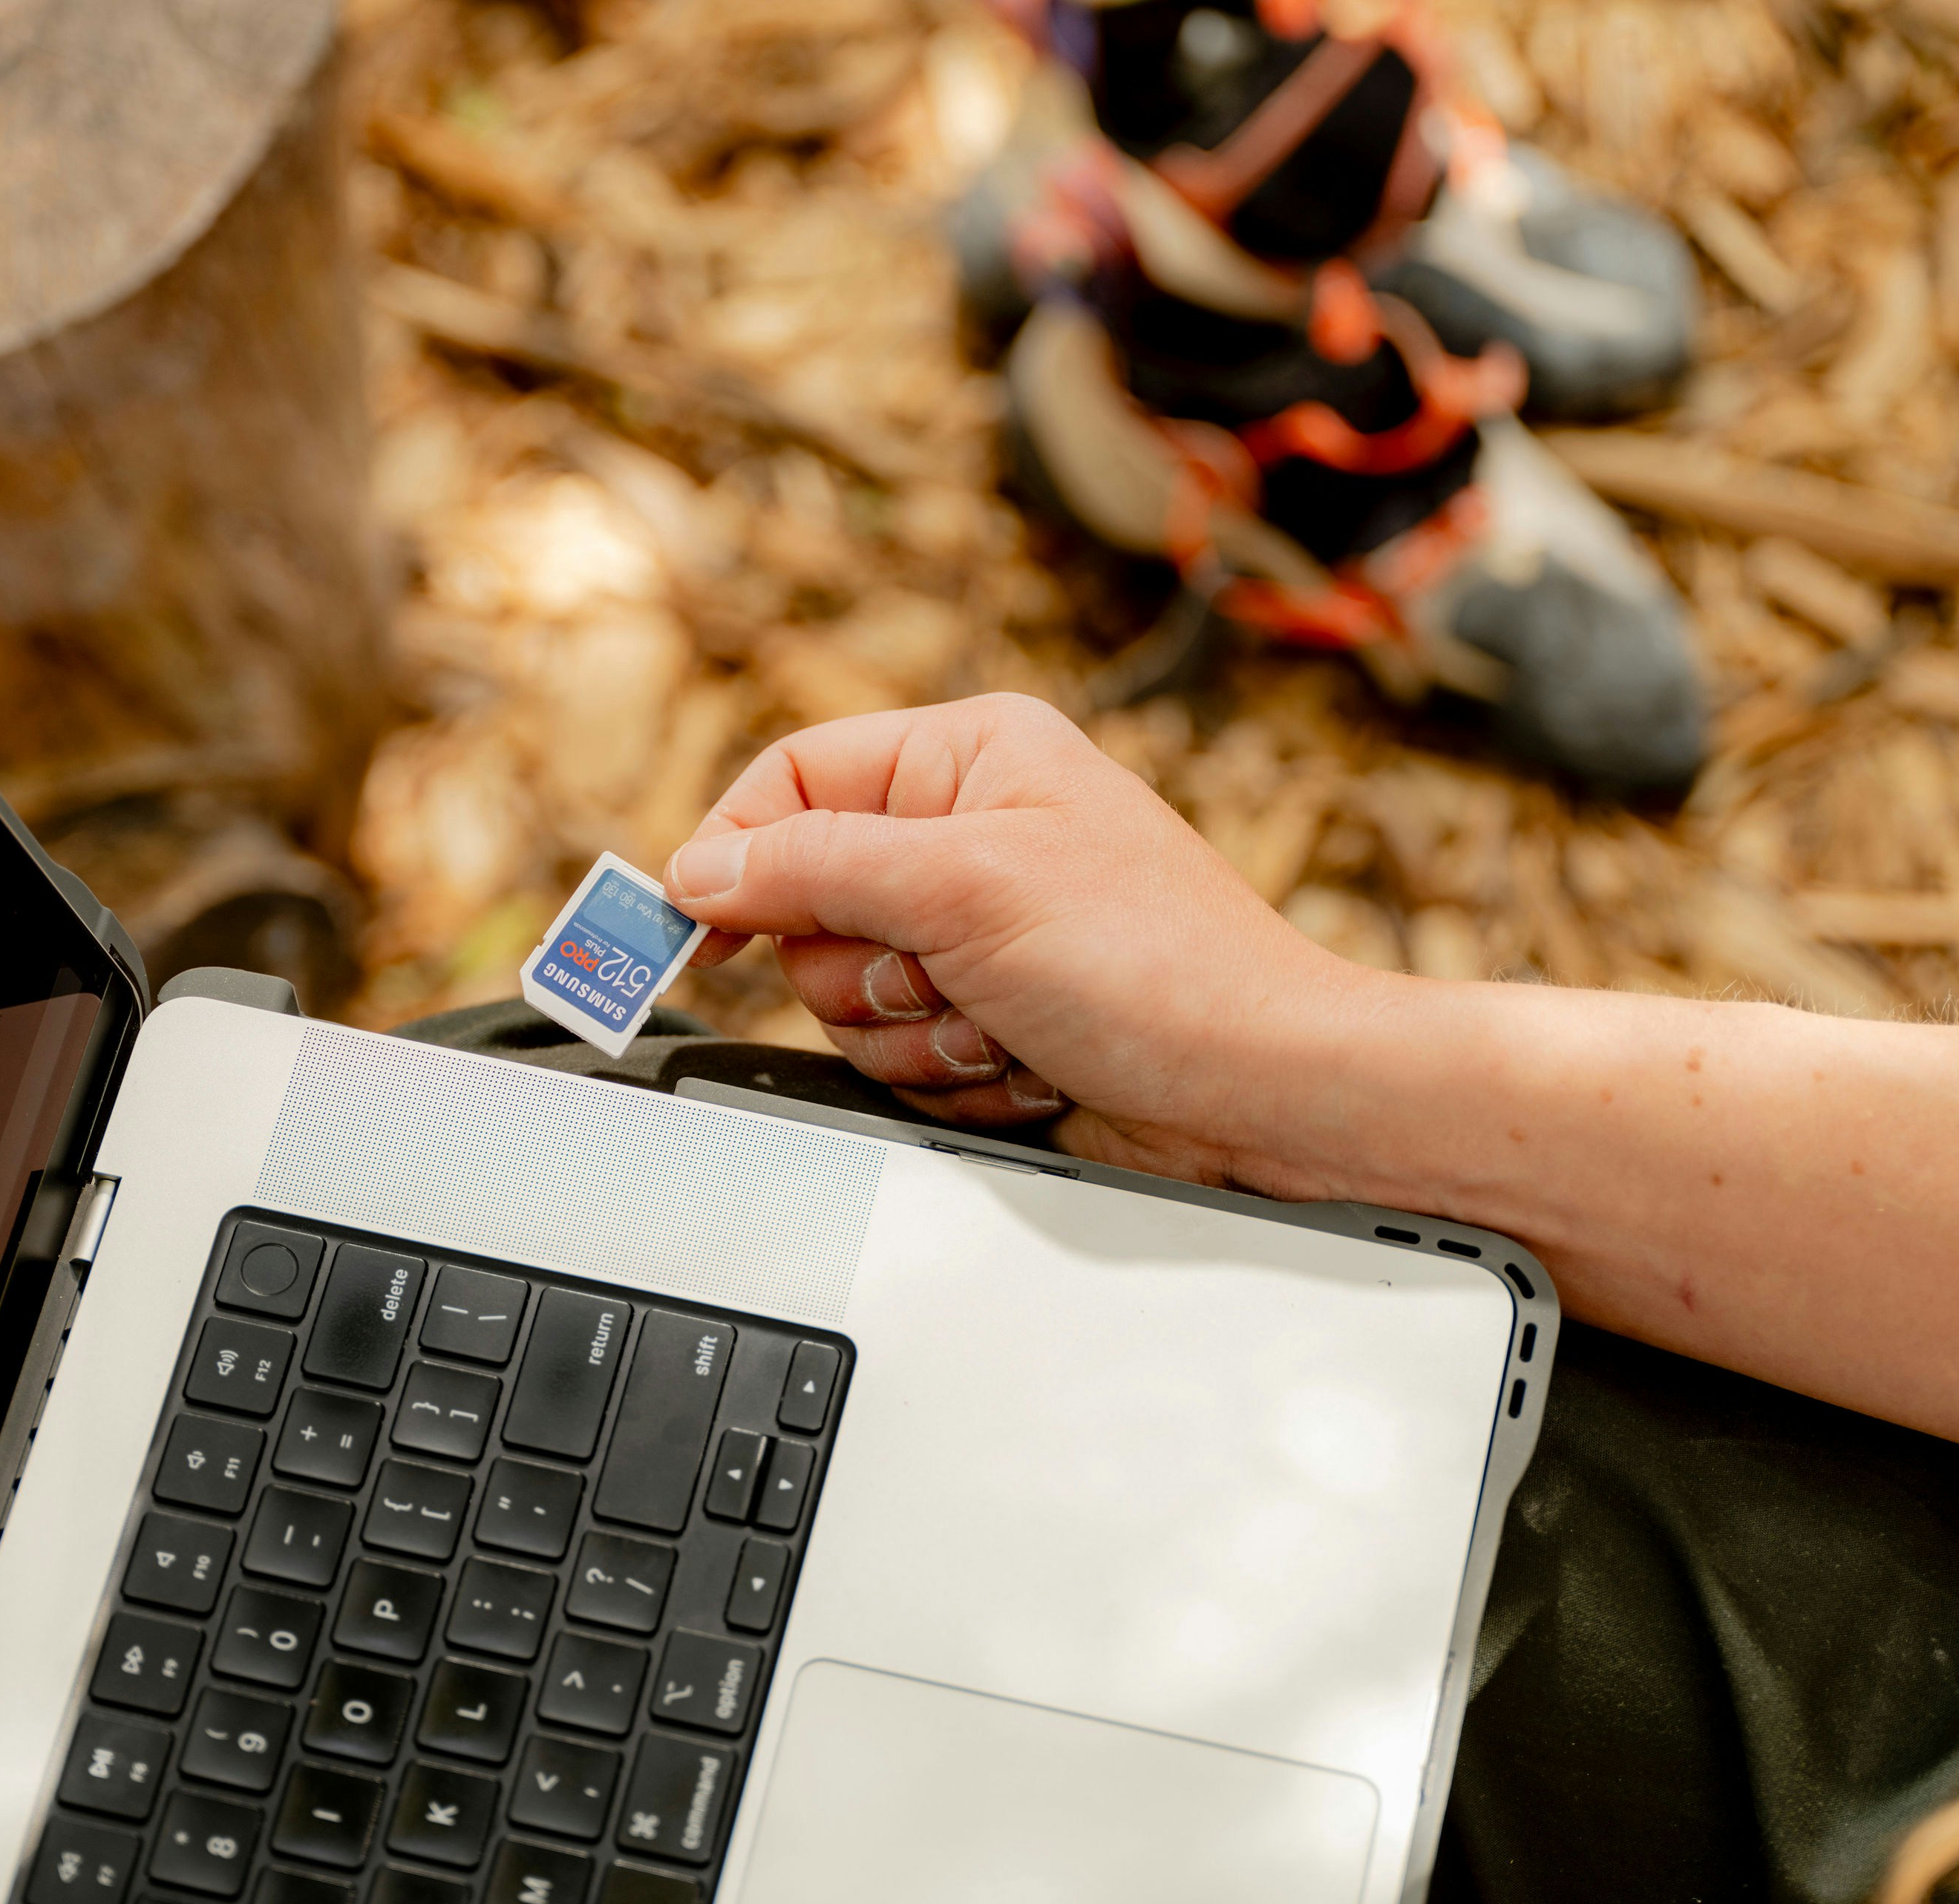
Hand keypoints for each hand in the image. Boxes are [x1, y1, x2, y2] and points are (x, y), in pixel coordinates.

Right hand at [667, 693, 1368, 1188]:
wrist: (1260, 1091)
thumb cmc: (1158, 965)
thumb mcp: (965, 887)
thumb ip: (815, 867)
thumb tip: (699, 869)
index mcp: (967, 757)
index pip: (792, 779)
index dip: (738, 853)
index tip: (698, 925)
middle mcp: (967, 836)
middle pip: (805, 907)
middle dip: (870, 970)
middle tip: (951, 974)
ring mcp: (976, 935)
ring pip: (845, 999)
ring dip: (920, 1035)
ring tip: (1009, 1024)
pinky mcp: (988, 1019)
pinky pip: (899, 1058)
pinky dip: (956, 1077)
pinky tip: (1029, 1064)